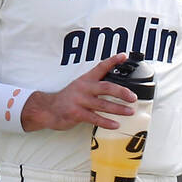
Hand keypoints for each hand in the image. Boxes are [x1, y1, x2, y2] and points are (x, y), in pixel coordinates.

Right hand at [20, 52, 136, 130]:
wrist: (47, 109)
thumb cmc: (68, 99)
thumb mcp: (80, 87)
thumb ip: (95, 86)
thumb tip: (116, 88)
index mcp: (85, 80)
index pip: (100, 67)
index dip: (112, 61)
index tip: (123, 56)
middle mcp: (83, 88)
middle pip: (106, 87)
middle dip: (122, 92)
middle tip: (133, 97)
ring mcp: (79, 101)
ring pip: (103, 104)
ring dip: (118, 109)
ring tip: (130, 111)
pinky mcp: (76, 113)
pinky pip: (94, 118)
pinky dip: (106, 122)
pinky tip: (116, 124)